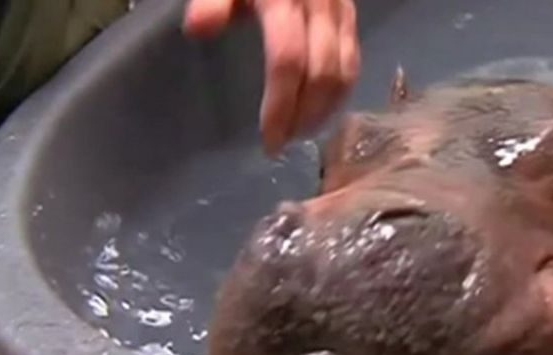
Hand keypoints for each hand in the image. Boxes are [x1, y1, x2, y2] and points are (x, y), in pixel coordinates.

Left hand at [184, 0, 360, 154]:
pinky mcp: (350, 7)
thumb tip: (198, 30)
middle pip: (323, 73)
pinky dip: (342, 87)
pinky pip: (354, 55)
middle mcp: (319, 4)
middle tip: (283, 143)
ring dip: (327, 108)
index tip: (268, 140)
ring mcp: (340, 6)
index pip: (288, 62)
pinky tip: (324, 104)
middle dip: (305, 116)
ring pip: (347, 68)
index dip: (281, 106)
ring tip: (303, 130)